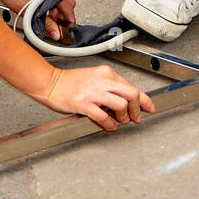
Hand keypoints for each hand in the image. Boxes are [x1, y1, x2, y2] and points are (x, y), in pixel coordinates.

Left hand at [0, 0, 75, 40]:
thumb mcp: (32, 13)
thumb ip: (47, 24)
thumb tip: (56, 34)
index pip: (69, 7)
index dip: (68, 20)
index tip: (66, 29)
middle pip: (68, 4)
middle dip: (63, 17)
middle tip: (57, 26)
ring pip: (60, 2)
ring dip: (57, 13)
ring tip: (49, 20)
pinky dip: (51, 8)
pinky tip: (45, 14)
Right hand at [38, 65, 155, 130]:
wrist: (50, 83)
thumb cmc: (70, 82)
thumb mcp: (94, 78)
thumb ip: (110, 87)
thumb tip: (126, 101)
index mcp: (106, 73)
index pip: (131, 86)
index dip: (143, 99)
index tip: (148, 107)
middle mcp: (102, 81)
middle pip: (131, 94)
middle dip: (138, 108)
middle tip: (136, 117)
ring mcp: (93, 93)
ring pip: (121, 105)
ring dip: (125, 117)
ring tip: (121, 121)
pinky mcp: (84, 104)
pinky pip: (104, 117)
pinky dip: (110, 124)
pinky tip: (110, 126)